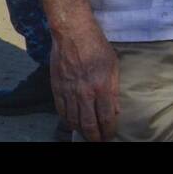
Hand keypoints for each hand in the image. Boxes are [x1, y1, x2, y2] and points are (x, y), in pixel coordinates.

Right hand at [50, 20, 119, 141]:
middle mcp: (85, 93)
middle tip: (98, 140)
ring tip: (86, 134)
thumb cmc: (97, 46)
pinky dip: (67, 121)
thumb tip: (115, 110)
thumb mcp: (113, 65)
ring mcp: (69, 92)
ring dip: (81, 131)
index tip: (110, 135)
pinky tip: (72, 123)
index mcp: (102, 87)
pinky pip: (61, 111)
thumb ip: (114, 89)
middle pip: (88, 125)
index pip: (106, 118)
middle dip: (94, 137)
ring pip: (73, 121)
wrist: (73, 33)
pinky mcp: (57, 88)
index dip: (108, 131)